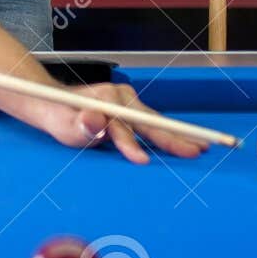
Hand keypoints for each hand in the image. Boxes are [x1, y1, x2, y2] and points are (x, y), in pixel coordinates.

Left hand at [43, 82, 209, 164]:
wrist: (56, 104)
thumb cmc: (60, 117)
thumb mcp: (63, 125)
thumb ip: (79, 126)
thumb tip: (95, 123)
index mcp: (107, 98)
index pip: (123, 126)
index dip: (132, 144)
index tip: (142, 161)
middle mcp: (122, 96)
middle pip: (150, 122)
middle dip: (173, 138)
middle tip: (196, 150)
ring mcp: (129, 100)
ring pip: (155, 122)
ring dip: (177, 136)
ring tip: (200, 146)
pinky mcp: (132, 107)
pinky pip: (152, 123)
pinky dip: (168, 134)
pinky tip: (184, 142)